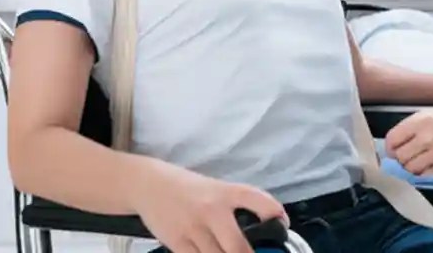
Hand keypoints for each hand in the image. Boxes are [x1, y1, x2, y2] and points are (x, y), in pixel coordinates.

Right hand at [130, 157, 287, 252]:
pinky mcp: (176, 242)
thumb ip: (237, 207)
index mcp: (227, 192)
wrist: (150, 184)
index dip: (277, 217)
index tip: (282, 227)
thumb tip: (260, 232)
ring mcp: (193, 228)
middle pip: (238, 248)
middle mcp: (212, 210)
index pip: (261, 202)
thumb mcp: (217, 189)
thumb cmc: (189, 189)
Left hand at [384, 107, 432, 176]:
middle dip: (402, 158)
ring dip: (413, 166)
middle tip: (410, 155)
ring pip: (411, 169)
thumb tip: (393, 150)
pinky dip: (428, 170)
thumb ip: (409, 130)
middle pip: (400, 157)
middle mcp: (426, 138)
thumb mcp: (428, 116)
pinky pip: (427, 175)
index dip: (390, 148)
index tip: (394, 150)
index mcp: (419, 122)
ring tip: (423, 159)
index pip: (391, 141)